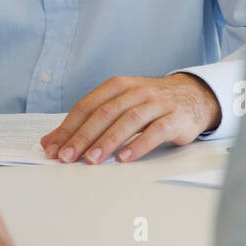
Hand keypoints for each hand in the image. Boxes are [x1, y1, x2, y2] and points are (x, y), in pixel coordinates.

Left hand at [40, 73, 220, 164]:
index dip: (69, 127)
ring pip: (129, 121)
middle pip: (105, 113)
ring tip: (92, 160)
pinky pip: (156, 131)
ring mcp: (157, 103)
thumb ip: (89, 121)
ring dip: (108, 141)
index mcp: (118, 86)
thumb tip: (52, 141)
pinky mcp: (175, 118)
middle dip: (83, 136)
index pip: (87, 106)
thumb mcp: (120, 104)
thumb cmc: (148, 103)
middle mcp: (136, 91)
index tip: (53, 147)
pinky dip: (139, 145)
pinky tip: (125, 158)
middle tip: (67, 157)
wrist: (193, 95)